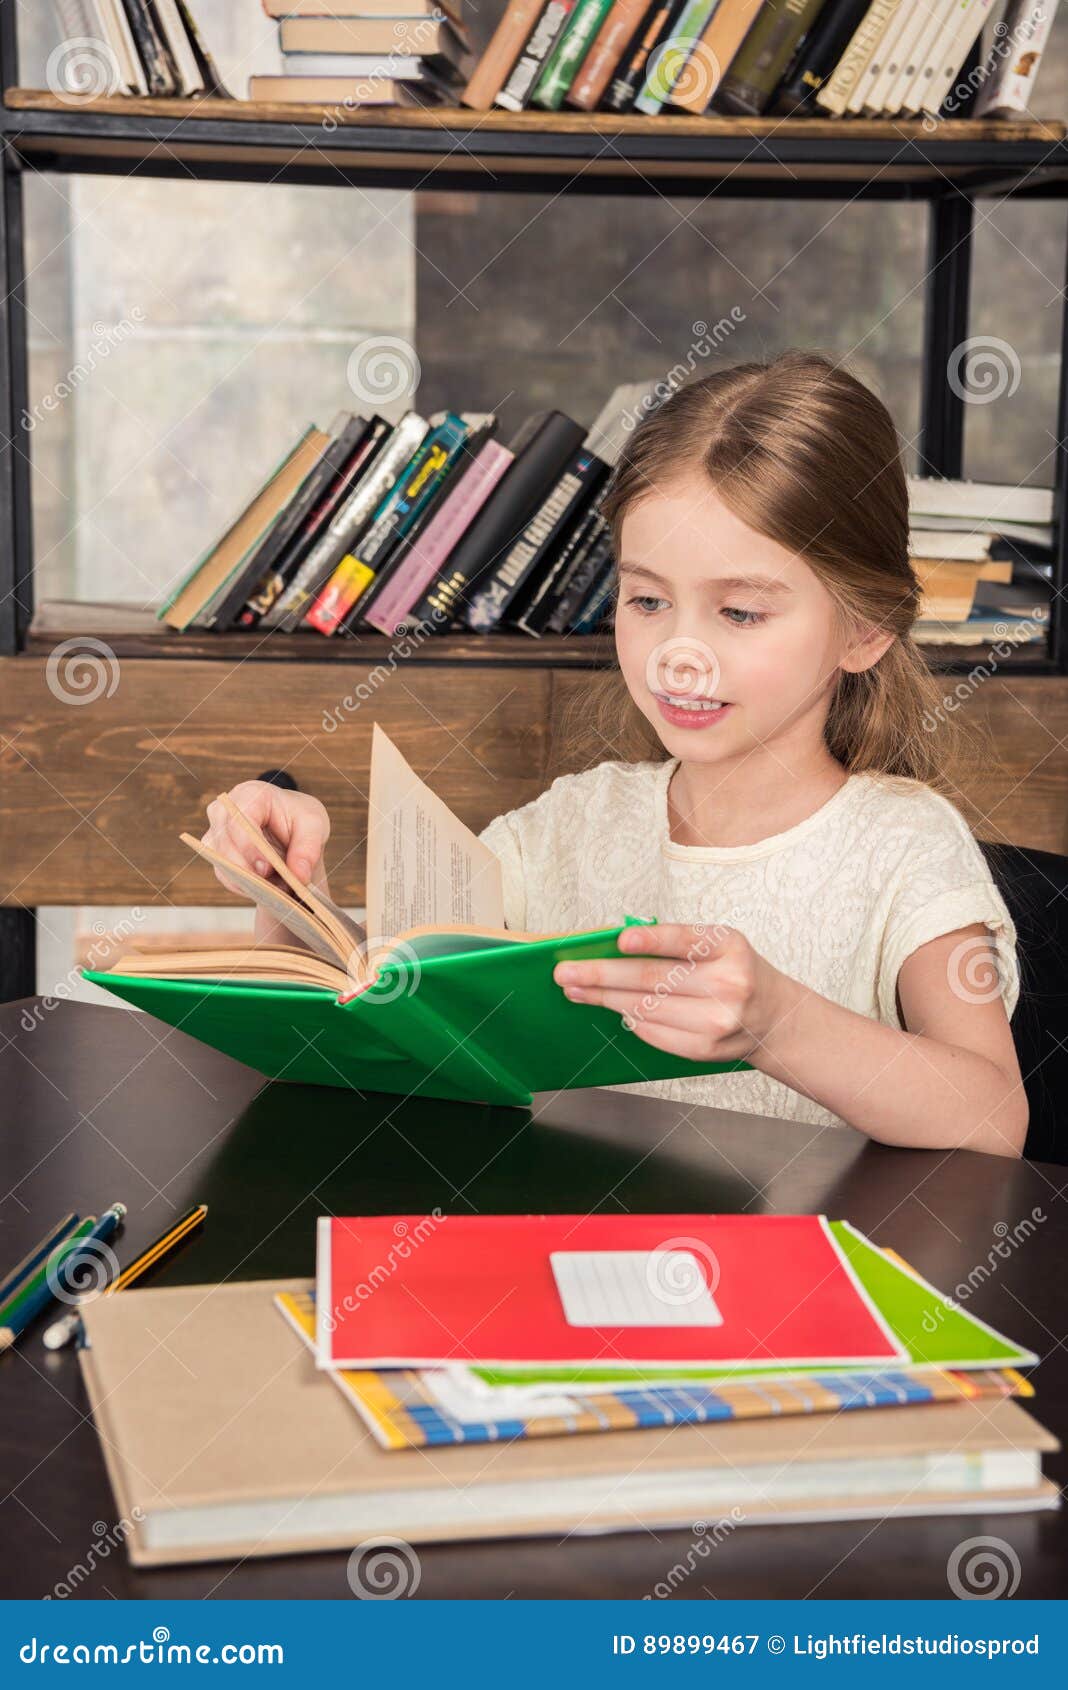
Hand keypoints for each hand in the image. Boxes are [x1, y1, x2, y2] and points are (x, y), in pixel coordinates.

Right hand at [201, 781, 330, 897]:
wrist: (290, 829)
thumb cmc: (299, 819)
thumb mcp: (314, 825)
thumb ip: (309, 849)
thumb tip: (299, 876)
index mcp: (249, 794)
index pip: (238, 821)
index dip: (249, 847)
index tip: (266, 869)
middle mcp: (224, 811)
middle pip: (224, 845)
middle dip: (250, 870)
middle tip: (278, 887)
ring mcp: (216, 833)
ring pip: (222, 864)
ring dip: (251, 881)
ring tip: (279, 888)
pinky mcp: (217, 855)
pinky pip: (226, 877)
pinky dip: (248, 887)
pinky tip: (269, 889)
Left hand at [552, 921, 785, 1064]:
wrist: (772, 1018)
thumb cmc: (734, 971)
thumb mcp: (719, 944)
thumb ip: (676, 943)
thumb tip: (613, 948)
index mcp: (730, 948)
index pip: (685, 940)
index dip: (652, 941)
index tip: (620, 941)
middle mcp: (728, 985)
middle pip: (653, 980)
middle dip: (602, 976)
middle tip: (566, 972)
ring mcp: (716, 1021)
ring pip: (646, 1008)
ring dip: (604, 999)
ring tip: (576, 989)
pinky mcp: (704, 1049)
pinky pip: (654, 1032)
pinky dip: (628, 1018)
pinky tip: (611, 1007)